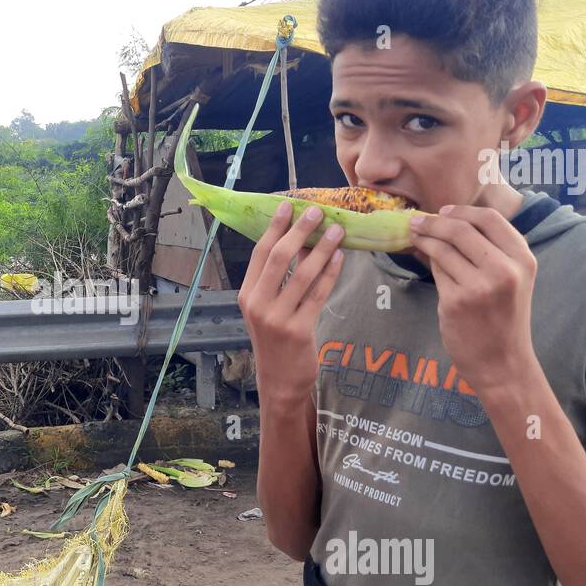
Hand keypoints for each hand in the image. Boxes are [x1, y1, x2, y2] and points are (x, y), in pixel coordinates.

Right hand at [238, 201, 346, 405]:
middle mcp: (257, 304)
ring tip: (337, 231)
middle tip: (317, 211)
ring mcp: (277, 318)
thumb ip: (280, 279)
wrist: (280, 380)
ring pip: (302, 274)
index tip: (287, 205)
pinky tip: (340, 258)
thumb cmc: (276, 341)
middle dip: (299, 231)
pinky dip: (330, 273)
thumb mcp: (269, 308)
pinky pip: (317, 294)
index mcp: (246, 295)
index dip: (274, 227)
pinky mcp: (299, 330)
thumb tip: (302, 241)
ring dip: (321, 249)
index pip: (260, 254)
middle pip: (279, 258)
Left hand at [408, 204, 538, 391]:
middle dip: (434, 221)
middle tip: (416, 220)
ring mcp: (480, 285)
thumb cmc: (503, 319)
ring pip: (444, 248)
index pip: (490, 218)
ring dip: (424, 237)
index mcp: (523, 259)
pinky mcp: (456, 301)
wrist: (501, 362)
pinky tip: (421, 257)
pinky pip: (436, 270)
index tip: (443, 210)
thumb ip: (492, 250)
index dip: (462, 211)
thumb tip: (450, 220)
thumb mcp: (512, 279)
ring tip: (413, 234)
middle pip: (462, 229)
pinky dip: (427, 260)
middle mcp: (505, 269)